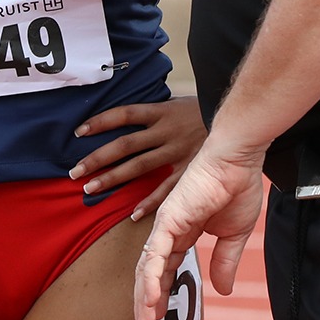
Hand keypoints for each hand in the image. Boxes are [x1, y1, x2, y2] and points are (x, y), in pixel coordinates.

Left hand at [69, 97, 206, 219]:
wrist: (244, 122)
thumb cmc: (210, 115)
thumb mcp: (182, 105)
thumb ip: (159, 114)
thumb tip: (136, 120)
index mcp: (162, 111)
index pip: (124, 114)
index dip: (101, 121)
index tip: (78, 132)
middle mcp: (166, 131)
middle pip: (124, 144)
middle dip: (98, 159)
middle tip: (74, 173)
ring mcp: (177, 150)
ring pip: (138, 165)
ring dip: (113, 178)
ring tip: (91, 190)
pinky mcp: (190, 168)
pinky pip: (166, 187)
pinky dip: (149, 201)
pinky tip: (132, 214)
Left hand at [133, 137, 266, 319]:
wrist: (238, 159)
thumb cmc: (237, 186)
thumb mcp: (235, 234)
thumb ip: (224, 261)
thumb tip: (223, 290)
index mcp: (185, 232)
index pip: (167, 267)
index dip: (161, 291)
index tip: (159, 315)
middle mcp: (170, 229)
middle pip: (151, 271)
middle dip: (146, 300)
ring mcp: (166, 224)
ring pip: (148, 267)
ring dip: (145, 296)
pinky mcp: (168, 220)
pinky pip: (156, 255)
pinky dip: (151, 279)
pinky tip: (150, 299)